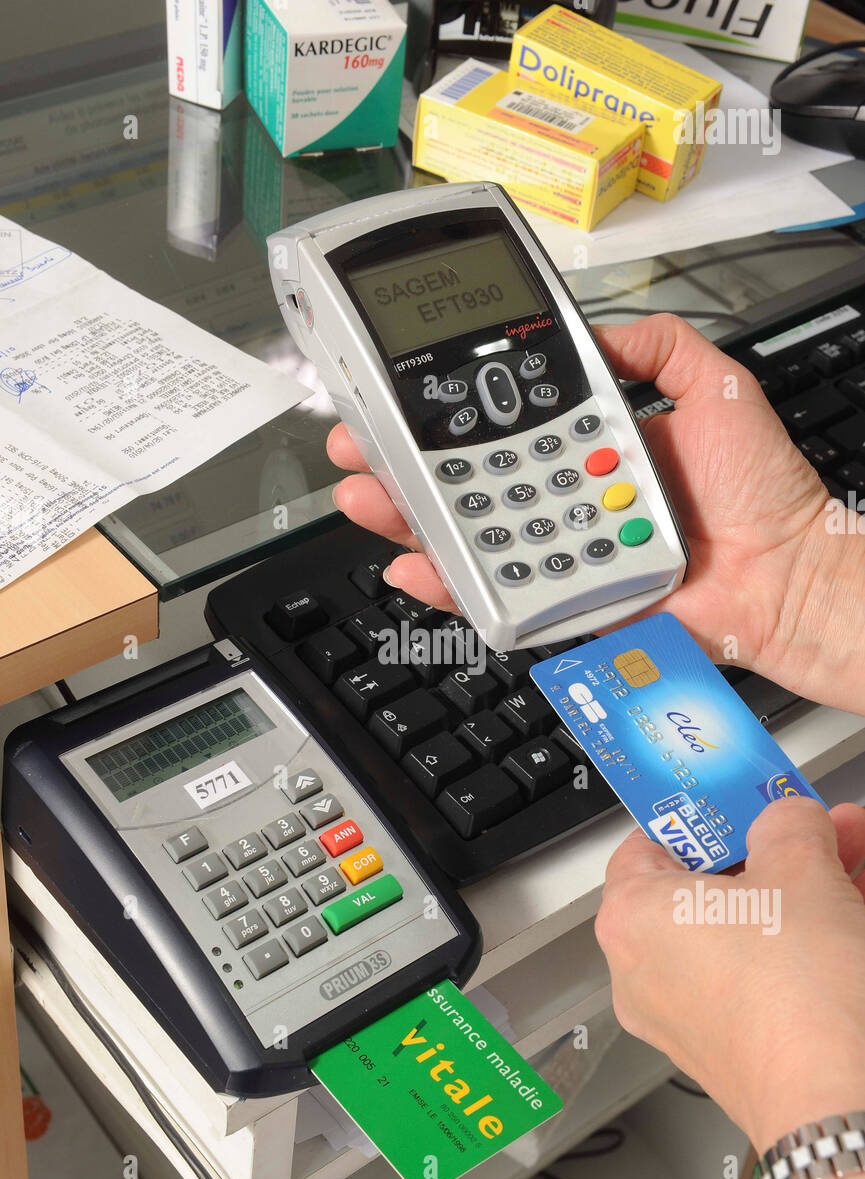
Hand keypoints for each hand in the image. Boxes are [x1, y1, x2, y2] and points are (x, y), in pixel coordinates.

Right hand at [328, 314, 864, 711]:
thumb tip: (595, 328)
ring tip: (367, 497)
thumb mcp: (714, 386)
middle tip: (359, 448)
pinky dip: (452, 586)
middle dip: (403, 465)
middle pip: (468, 482)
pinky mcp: (566, 605)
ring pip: (469, 538)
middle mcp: (567, 499)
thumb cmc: (764, 490)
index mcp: (592, 448)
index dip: (449, 412)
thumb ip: (658, 346)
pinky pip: (499, 598)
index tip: (402, 395)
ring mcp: (562, 553)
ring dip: (408, 520)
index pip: (505, 426)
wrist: (788, 574)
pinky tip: (415, 564)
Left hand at [595, 795, 864, 1154]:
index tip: (740, 796)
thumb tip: (790, 818)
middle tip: (817, 824)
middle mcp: (646, 974)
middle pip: (710, 886)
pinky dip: (804, 940)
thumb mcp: (801, 867)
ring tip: (853, 855)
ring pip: (747, 930)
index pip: (650, 842)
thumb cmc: (797, 998)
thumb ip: (788, 824)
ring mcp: (688, 1018)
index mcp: (631, 919)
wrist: (839, 1099)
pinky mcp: (734, 1049)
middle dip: (776, 849)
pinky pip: (765, 974)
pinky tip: (854, 911)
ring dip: (802, 889)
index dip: (703, 813)